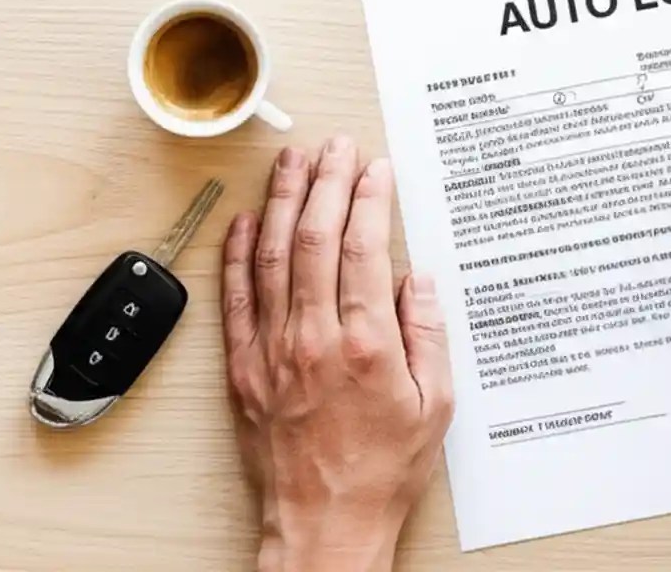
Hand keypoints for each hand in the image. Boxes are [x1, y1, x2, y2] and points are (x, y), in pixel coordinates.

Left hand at [220, 137, 453, 571]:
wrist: (326, 525)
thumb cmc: (384, 470)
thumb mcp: (436, 404)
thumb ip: (426, 333)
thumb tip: (415, 277)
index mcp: (366, 344)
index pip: (362, 248)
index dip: (368, 198)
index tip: (375, 169)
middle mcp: (313, 338)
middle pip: (312, 238)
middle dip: (325, 182)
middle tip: (334, 146)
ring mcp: (272, 351)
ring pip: (270, 257)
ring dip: (280, 202)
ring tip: (291, 162)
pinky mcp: (244, 370)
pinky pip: (235, 299)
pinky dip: (237, 254)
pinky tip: (244, 222)